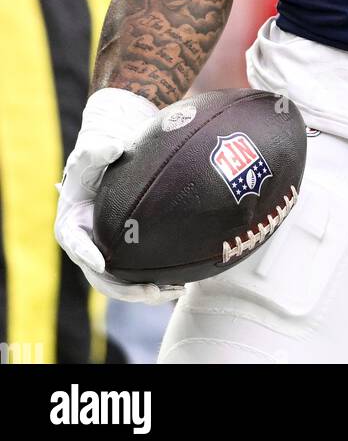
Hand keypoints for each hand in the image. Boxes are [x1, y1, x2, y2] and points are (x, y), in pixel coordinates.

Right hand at [55, 87, 184, 304]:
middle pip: (103, 278)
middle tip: (150, 291)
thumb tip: (114, 147)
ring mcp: (108, 255)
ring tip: (175, 291)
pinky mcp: (128, 256)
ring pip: (125, 284)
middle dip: (125, 289)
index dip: (87, 255)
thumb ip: (97, 150)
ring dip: (147, 293)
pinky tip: (184, 284)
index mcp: (72, 227)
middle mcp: (88, 248)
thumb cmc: (97, 159)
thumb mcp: (91, 153)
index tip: (102, 263)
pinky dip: (159, 282)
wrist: (112, 163)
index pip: (77, 244)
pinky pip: (141, 275)